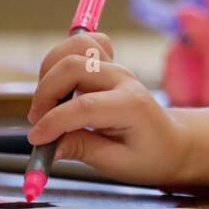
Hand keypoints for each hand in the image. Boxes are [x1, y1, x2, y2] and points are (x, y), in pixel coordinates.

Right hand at [26, 31, 191, 186]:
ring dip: (50, 71)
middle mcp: (123, 80)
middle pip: (73, 66)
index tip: (36, 139)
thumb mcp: (117, 164)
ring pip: (76, 47)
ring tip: (46, 102)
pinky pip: (83, 44)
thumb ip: (82, 150)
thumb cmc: (149, 156)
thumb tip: (49, 147)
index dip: (53, 122)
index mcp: (131, 106)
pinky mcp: (107, 66)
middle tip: (38, 120)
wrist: (172, 142)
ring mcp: (116, 69)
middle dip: (46, 92)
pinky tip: (62, 85)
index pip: (84, 106)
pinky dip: (64, 57)